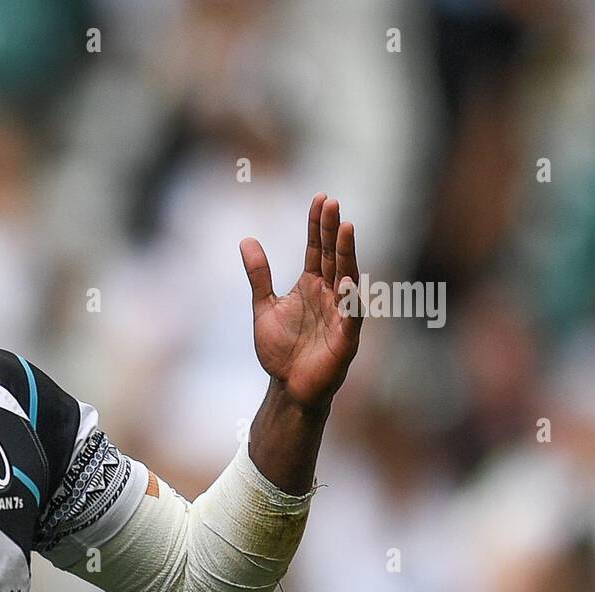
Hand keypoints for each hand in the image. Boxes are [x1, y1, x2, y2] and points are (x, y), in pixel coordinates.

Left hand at [240, 193, 361, 411]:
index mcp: (312, 286)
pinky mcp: (346, 339)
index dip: (317, 225)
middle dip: (333, 231)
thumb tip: (247, 240)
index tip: (320, 198)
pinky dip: (350, 301)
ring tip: (346, 228)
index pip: (317, 249)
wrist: (288, 387)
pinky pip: (351, 316)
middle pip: (333, 257)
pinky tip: (346, 282)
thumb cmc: (281, 349)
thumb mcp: (264, 307)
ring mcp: (341, 315)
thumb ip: (259, 276)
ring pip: (346, 278)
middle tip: (333, 202)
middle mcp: (330, 295)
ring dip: (346, 255)